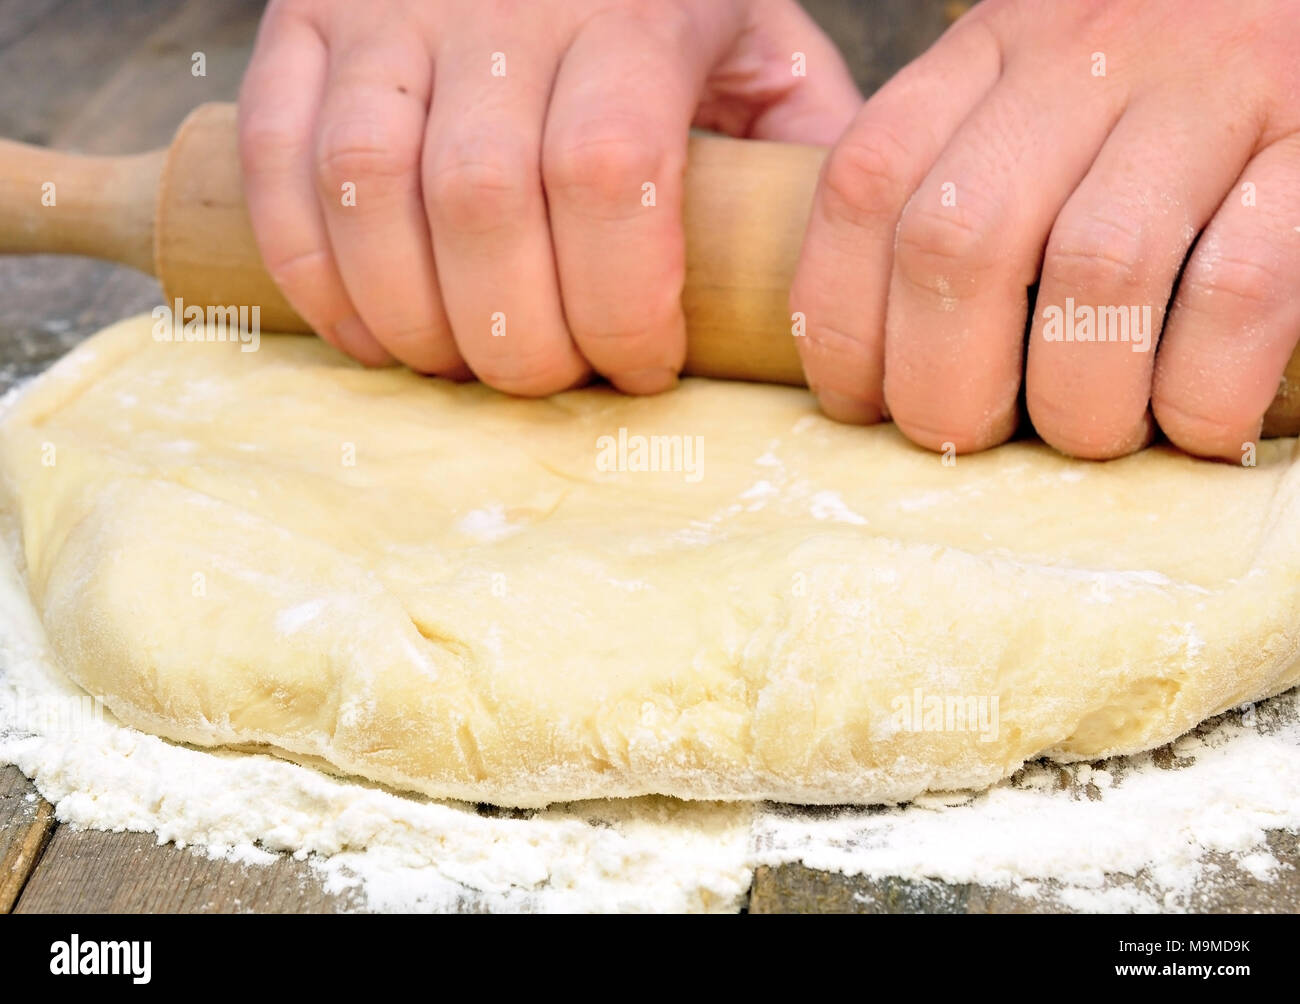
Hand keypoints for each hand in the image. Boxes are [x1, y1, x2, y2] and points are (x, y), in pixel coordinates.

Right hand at [239, 0, 859, 394]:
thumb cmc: (661, 0)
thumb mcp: (757, 49)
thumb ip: (796, 146)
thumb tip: (829, 276)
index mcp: (636, 9)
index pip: (607, 176)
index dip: (618, 305)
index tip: (641, 369)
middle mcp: (502, 1)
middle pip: (482, 203)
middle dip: (514, 339)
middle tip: (546, 379)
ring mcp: (388, 8)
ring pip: (366, 187)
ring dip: (407, 317)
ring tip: (454, 366)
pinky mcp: (305, 19)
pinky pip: (280, 159)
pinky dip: (309, 268)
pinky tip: (365, 329)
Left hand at [792, 0, 1299, 459]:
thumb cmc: (1158, 99)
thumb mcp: (1031, 106)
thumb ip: (956, 188)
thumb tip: (881, 360)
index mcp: (992, 53)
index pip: (864, 185)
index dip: (841, 322)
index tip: (864, 403)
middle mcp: (1087, 55)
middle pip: (955, 241)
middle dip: (944, 386)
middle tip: (975, 438)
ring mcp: (1210, 87)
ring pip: (1092, 269)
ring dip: (1076, 398)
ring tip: (1091, 433)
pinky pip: (1238, 288)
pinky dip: (1203, 388)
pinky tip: (1198, 421)